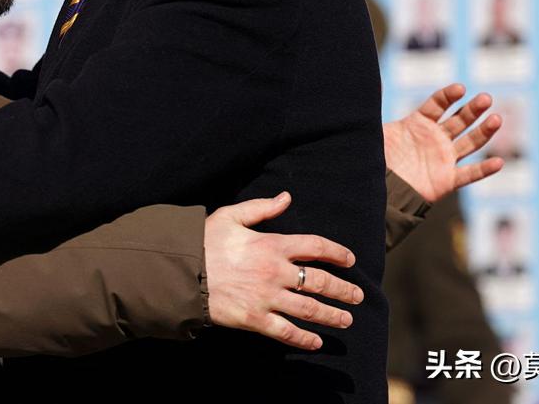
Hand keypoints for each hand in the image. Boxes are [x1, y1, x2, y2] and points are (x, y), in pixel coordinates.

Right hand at [204, 192, 362, 350]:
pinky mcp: (255, 319)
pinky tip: (316, 342)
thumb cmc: (204, 241)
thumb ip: (262, 208)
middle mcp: (275, 272)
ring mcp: (267, 297)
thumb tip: (286, 197)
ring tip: (346, 320)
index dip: (337, 253)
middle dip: (343, 290)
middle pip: (320, 282)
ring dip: (332, 316)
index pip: (316, 247)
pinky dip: (304, 339)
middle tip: (358, 296)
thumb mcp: (231, 216)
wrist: (180, 271)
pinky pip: (286, 332)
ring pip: (310, 310)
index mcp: (272, 244)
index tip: (350, 260)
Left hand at [384, 83, 504, 202]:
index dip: (448, 96)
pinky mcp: (447, 179)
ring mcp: (443, 158)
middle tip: (486, 98)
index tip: (460, 89)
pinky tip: (498, 162)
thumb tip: (368, 84)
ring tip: (496, 118)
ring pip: (469, 143)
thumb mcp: (376, 131)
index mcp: (418, 124)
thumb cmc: (375, 158)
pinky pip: (469, 174)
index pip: (437, 104)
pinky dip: (484, 170)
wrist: (377, 188)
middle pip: (459, 120)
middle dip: (473, 109)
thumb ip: (375, 109)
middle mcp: (435, 138)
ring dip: (484, 131)